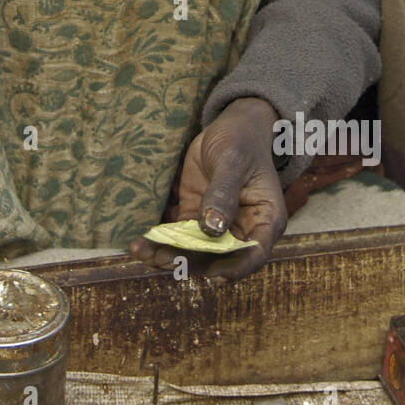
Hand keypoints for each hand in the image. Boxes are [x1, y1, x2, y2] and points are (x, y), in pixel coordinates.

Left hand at [128, 97, 286, 281]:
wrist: (230, 128)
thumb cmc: (240, 141)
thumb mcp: (232, 161)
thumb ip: (223, 193)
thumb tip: (212, 229)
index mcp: (265, 219)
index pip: (254, 253)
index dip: (235, 269)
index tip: (213, 276)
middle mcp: (242, 230)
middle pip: (217, 257)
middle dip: (189, 261)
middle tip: (161, 259)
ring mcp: (216, 227)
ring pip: (194, 250)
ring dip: (168, 254)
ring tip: (141, 252)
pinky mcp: (194, 218)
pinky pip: (178, 236)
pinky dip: (159, 241)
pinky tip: (139, 243)